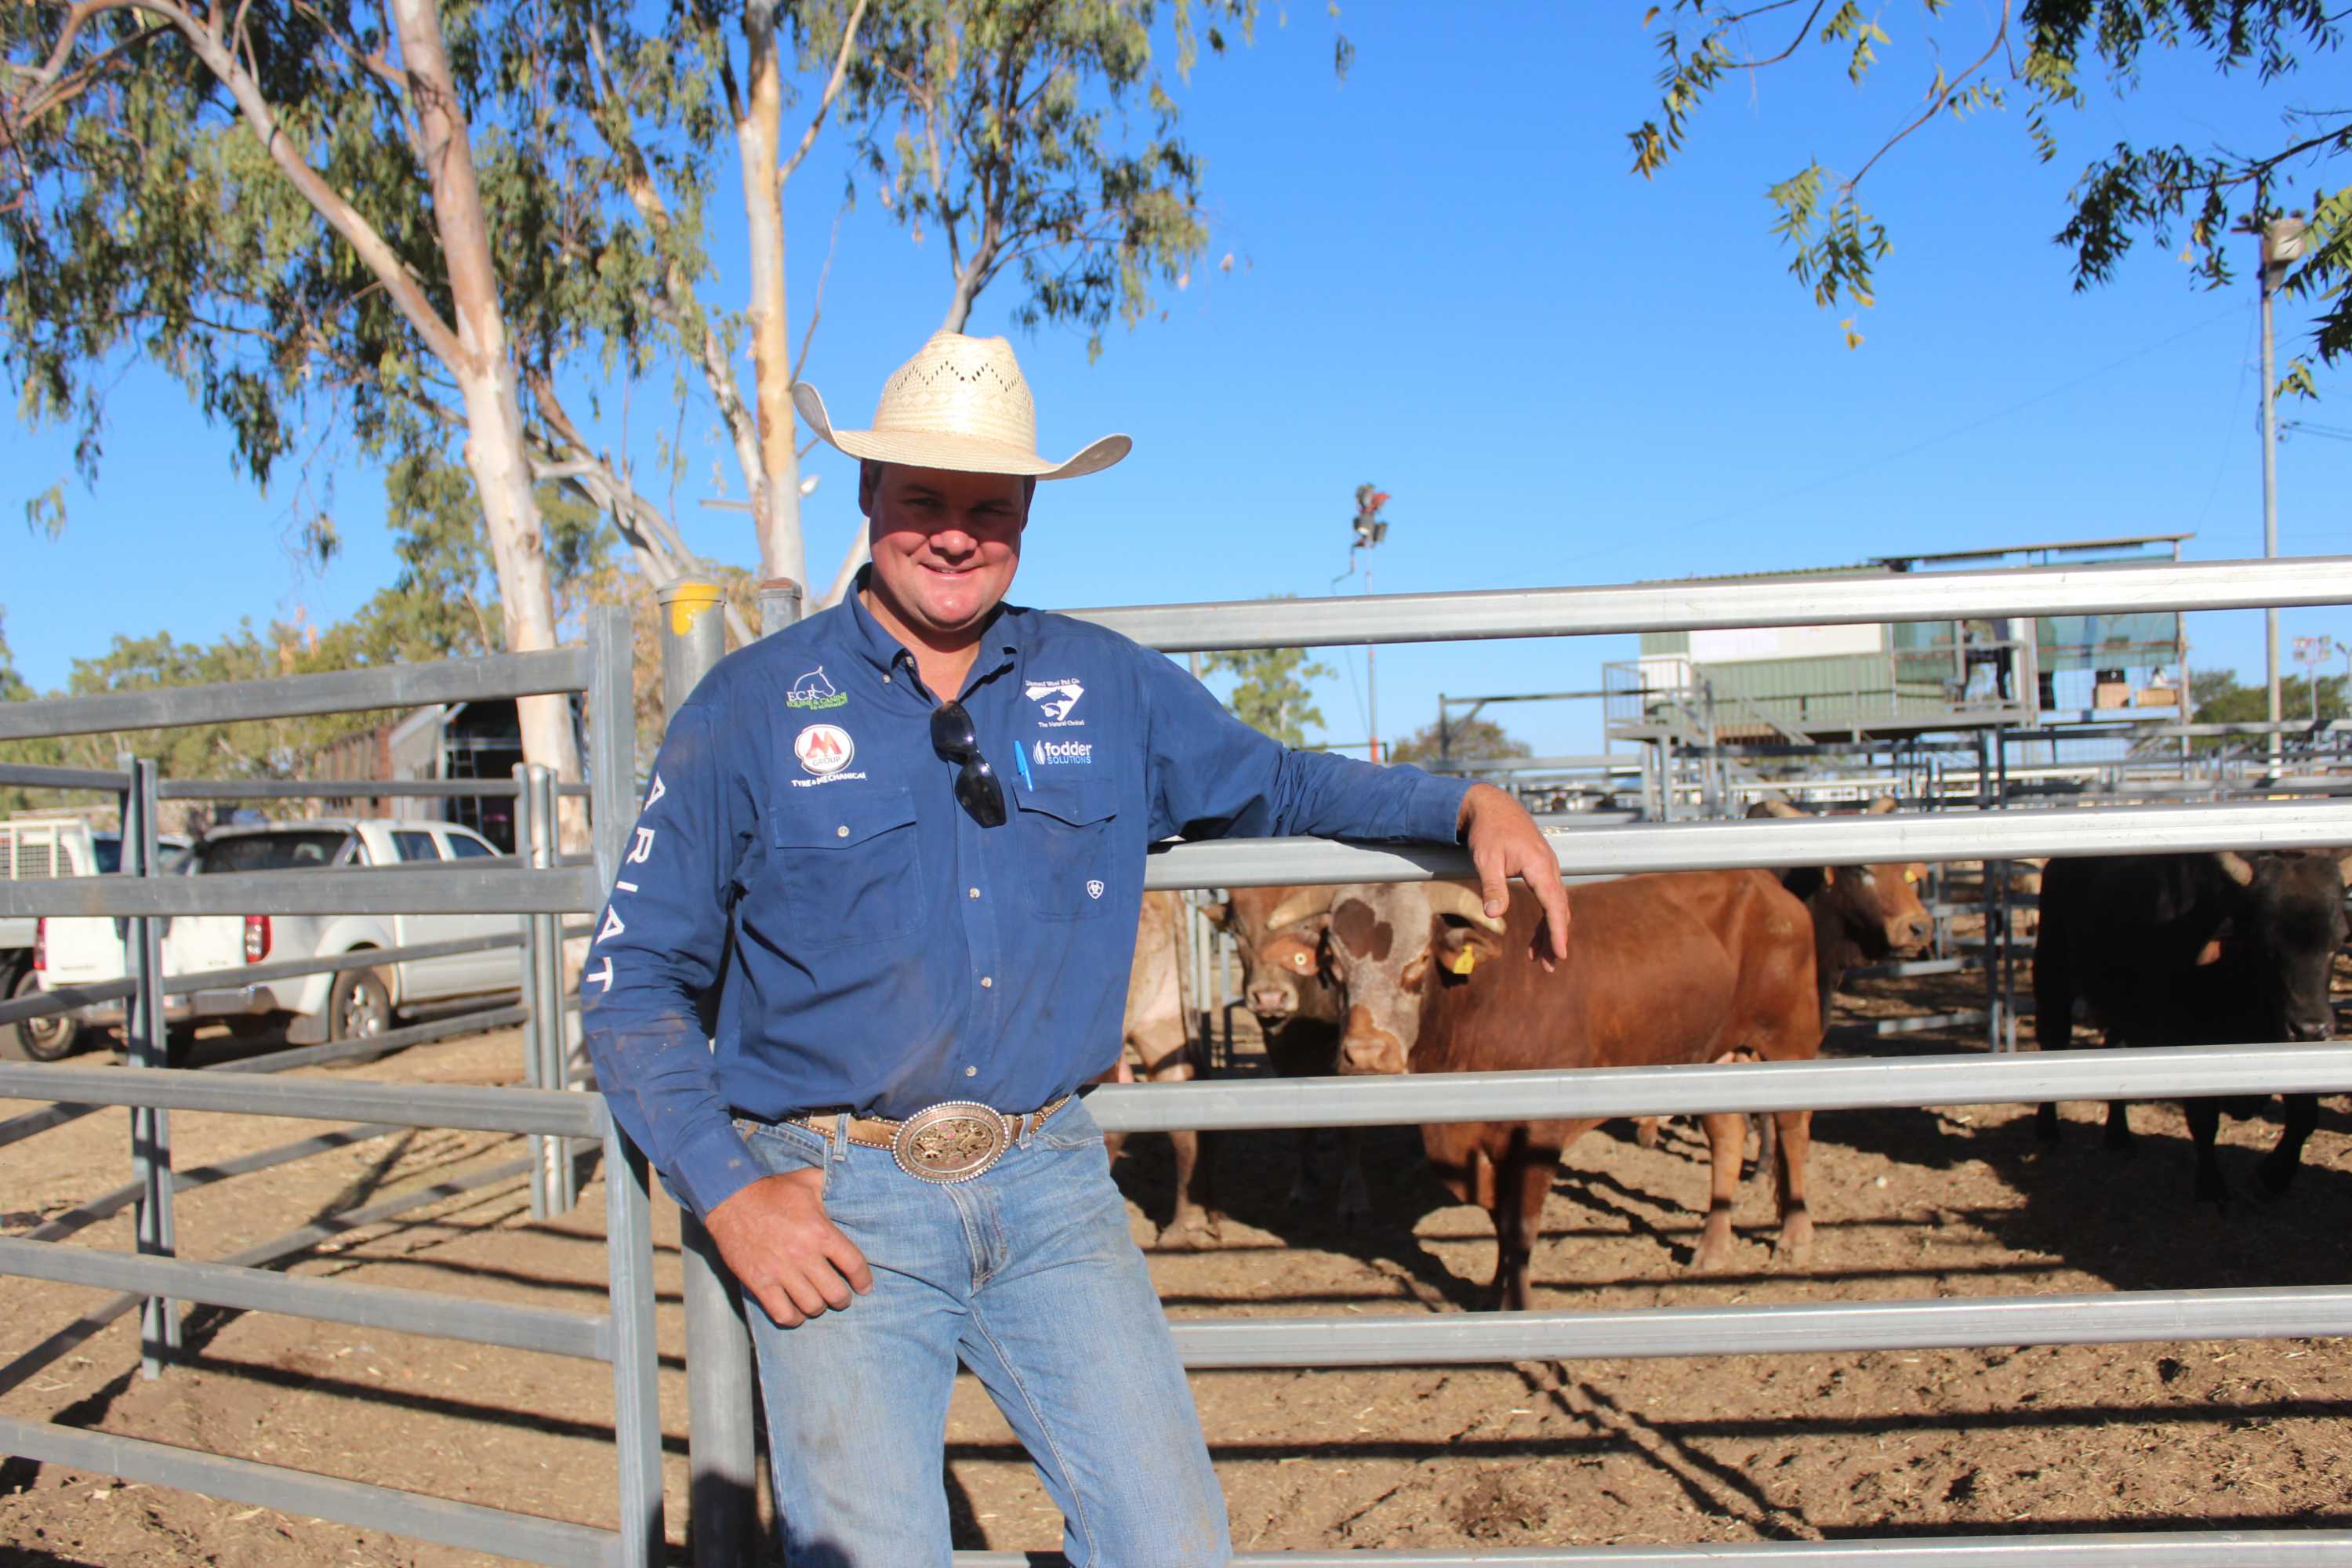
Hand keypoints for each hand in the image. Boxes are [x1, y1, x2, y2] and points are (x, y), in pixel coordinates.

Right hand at [702, 1168, 872, 1327]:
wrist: (730, 1198)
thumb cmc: (772, 1190)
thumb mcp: (808, 1181)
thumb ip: (832, 1188)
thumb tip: (850, 1187)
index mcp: (820, 1231)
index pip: (854, 1264)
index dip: (863, 1280)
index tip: (864, 1287)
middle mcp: (803, 1254)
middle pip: (836, 1293)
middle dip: (842, 1299)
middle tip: (840, 1297)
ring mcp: (781, 1271)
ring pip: (812, 1306)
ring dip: (818, 1307)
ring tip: (817, 1302)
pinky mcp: (760, 1282)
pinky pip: (783, 1313)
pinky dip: (793, 1318)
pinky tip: (796, 1312)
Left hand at [1457, 782, 1569, 964]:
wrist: (1492, 806)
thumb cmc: (1488, 831)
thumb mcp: (1485, 859)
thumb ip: (1493, 887)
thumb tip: (1493, 915)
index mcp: (1539, 865)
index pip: (1554, 905)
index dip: (1557, 931)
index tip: (1560, 953)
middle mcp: (1549, 867)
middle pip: (1559, 909)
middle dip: (1556, 938)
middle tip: (1549, 966)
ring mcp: (1547, 868)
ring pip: (1556, 906)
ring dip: (1550, 932)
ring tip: (1542, 960)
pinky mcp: (1541, 870)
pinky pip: (1549, 898)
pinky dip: (1545, 919)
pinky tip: (1536, 937)